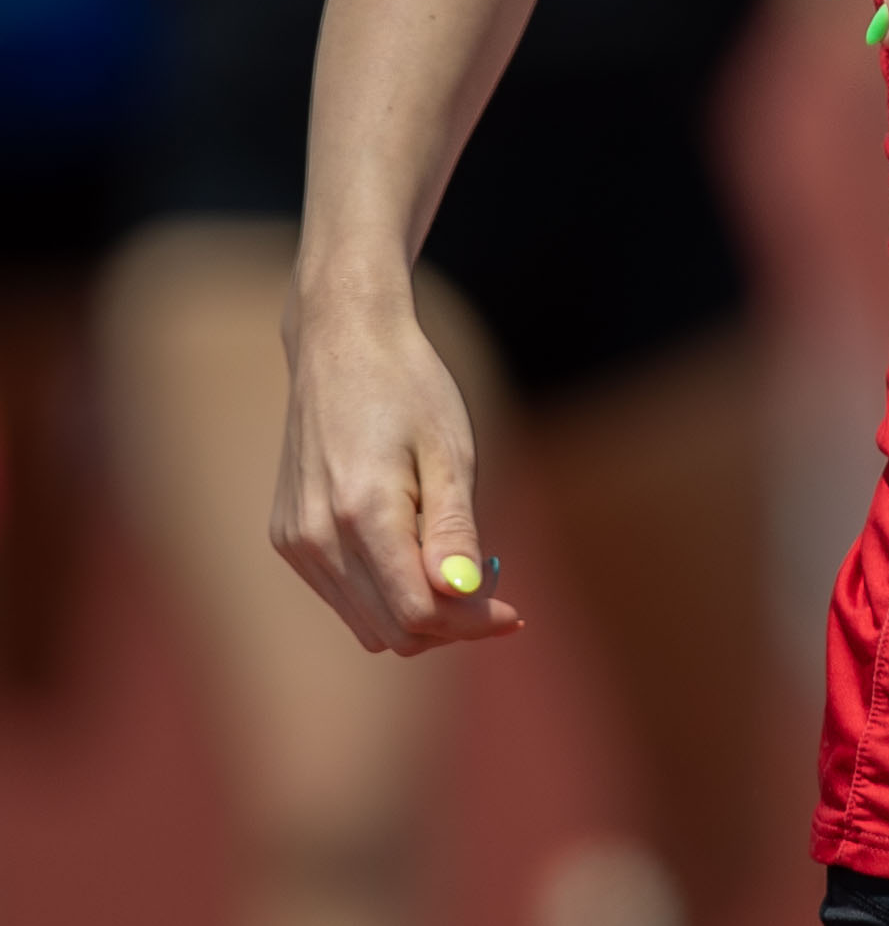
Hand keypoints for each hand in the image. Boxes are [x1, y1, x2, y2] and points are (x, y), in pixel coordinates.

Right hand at [272, 281, 520, 654]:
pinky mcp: (288, 538)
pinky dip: (384, 594)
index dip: (472, 623)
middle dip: (449, 624)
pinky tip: (415, 551)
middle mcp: (316, 537)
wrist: (340, 343)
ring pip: (365, 623)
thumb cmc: (409, 388)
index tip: (515, 610)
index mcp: (361, 512)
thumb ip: (454, 529)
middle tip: (495, 589)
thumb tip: (466, 595)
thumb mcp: (450, 450)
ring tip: (457, 563)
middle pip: (392, 630)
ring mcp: (295, 541)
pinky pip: (342, 596)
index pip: (418, 613)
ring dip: (417, 614)